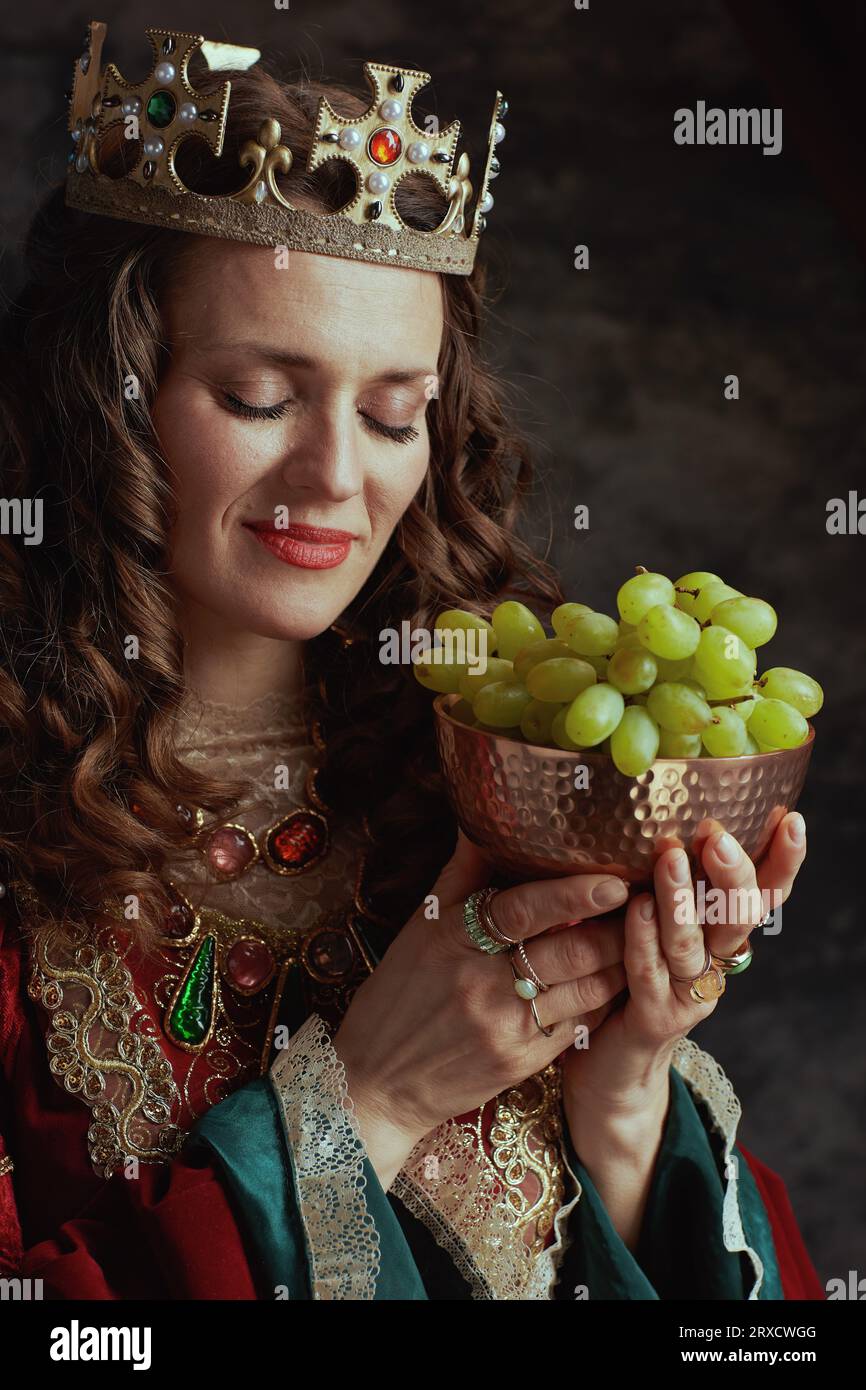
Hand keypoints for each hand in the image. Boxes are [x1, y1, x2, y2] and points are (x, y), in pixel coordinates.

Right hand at [332, 831, 629, 1187]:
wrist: (376, 1081)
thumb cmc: (399, 994)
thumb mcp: (420, 928)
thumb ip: (461, 875)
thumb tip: (484, 821)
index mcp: (453, 939)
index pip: (522, 910)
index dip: (572, 894)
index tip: (614, 880)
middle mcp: (480, 983)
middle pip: (567, 951)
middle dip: (614, 928)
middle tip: (646, 904)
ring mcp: (504, 1026)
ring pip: (584, 989)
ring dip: (619, 962)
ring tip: (642, 937)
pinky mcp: (522, 1062)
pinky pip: (579, 1024)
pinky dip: (604, 999)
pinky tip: (618, 980)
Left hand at [562, 810, 807, 1128]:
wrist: (608, 1072)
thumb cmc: (624, 981)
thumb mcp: (651, 925)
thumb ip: (666, 884)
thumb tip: (664, 815)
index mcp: (720, 939)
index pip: (763, 897)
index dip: (781, 862)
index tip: (789, 818)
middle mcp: (713, 966)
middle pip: (737, 919)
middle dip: (732, 875)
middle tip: (717, 837)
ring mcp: (685, 997)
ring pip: (692, 945)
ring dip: (682, 899)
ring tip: (669, 856)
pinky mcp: (652, 1020)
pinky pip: (649, 974)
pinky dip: (643, 939)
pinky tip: (635, 907)